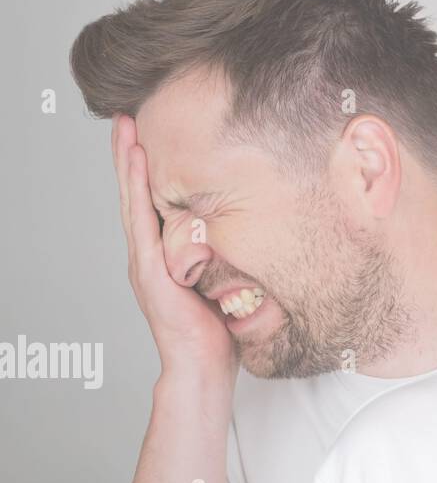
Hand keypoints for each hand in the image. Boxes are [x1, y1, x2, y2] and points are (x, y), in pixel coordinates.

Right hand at [112, 114, 234, 380]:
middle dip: (132, 154)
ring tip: (125, 128)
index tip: (152, 131)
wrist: (205, 367)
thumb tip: (265, 221)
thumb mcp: (231, 275)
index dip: (151, 167)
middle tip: (128, 114)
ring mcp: (148, 262)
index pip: (157, 200)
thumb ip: (232, 249)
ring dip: (128, 164)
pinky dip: (136, 193)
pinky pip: (142, 224)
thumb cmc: (222, 326)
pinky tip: (135, 166)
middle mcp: (153, 253)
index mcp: (170, 252)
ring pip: (135, 202)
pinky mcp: (151, 273)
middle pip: (139, 194)